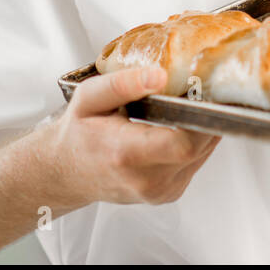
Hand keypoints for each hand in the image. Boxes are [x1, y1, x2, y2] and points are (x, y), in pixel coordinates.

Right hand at [40, 66, 220, 210]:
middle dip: (205, 117)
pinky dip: (195, 143)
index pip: (184, 143)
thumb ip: (122, 84)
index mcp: (126, 155)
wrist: (65, 172)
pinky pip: (197, 163)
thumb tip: (159, 75)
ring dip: (201, 129)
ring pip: (202, 154)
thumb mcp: (89, 98)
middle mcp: (146, 180)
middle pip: (198, 148)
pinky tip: (178, 129)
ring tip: (185, 109)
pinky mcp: (169, 194)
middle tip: (199, 93)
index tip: (204, 93)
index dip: (202, 118)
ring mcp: (159, 192)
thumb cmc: (78, 134)